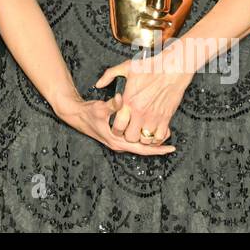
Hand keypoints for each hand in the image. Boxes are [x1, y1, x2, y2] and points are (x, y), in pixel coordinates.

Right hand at [58, 92, 174, 155]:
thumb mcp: (100, 108)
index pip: (141, 149)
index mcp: (117, 141)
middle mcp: (119, 144)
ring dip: (151, 142)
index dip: (157, 149)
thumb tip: (123, 100)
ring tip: (166, 137)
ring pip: (139, 145)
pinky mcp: (117, 136)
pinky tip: (150, 131)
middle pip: (143, 149)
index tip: (170, 148)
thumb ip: (113, 105)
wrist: (75, 114)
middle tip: (173, 145)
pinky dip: (144, 137)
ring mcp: (118, 141)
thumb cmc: (87, 113)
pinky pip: (134, 140)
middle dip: (158, 147)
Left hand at [95, 47, 193, 147]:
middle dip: (129, 135)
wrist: (173, 68)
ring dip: (142, 137)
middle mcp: (140, 112)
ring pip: (145, 140)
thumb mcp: (126, 67)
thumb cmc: (151, 66)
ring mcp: (154, 117)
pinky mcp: (166, 118)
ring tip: (141, 130)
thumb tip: (98, 84)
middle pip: (131, 137)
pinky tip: (153, 131)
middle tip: (130, 129)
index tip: (119, 125)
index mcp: (128, 101)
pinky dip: (156, 138)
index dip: (116, 129)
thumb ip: (109, 75)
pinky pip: (160, 137)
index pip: (118, 126)